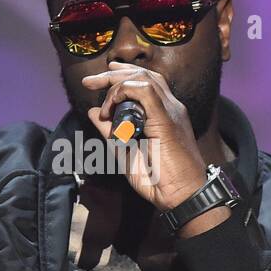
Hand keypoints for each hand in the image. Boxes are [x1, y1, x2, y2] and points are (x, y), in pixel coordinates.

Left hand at [81, 62, 211, 212]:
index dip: (122, 75)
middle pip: (143, 74)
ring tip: (101, 99)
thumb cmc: (158, 180)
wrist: (180, 196)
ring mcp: (170, 111)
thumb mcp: (125, 151)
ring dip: (116, 83)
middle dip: (112, 73)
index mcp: (164, 113)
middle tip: (89, 81)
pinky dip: (124, 92)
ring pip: (143, 77)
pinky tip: (112, 107)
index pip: (146, 81)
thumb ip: (109, 131)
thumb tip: (93, 112)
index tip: (98, 81)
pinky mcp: (167, 119)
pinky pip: (145, 91)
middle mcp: (170, 107)